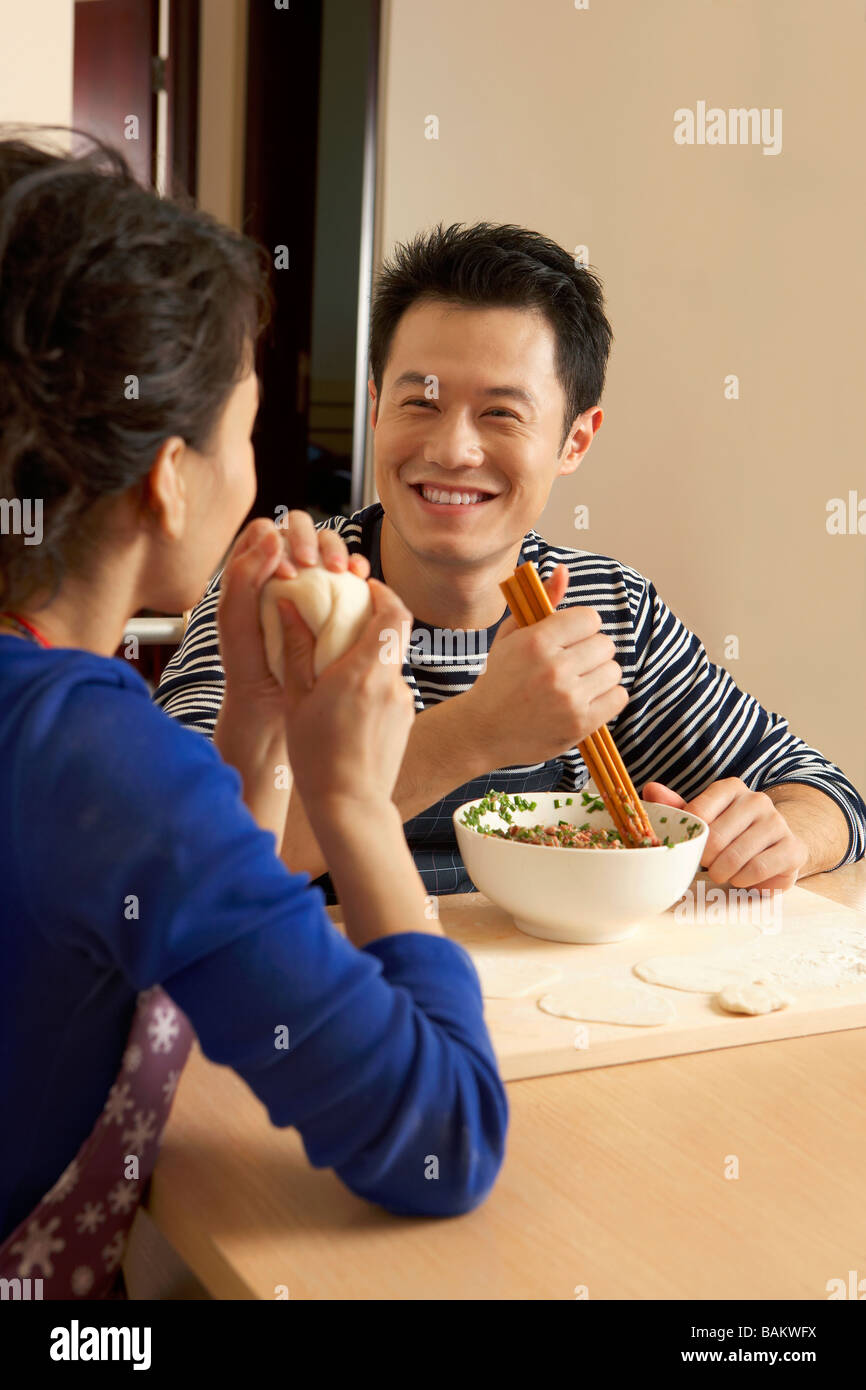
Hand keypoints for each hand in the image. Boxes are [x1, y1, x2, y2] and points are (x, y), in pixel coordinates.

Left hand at [217, 514, 369, 717]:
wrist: (273, 701)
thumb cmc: (248, 662)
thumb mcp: (234, 618)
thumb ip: (243, 575)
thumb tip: (273, 534)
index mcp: (250, 569)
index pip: (265, 531)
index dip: (280, 541)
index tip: (292, 574)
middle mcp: (279, 570)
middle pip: (299, 528)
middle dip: (313, 538)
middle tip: (316, 565)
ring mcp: (308, 582)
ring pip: (326, 544)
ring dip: (337, 548)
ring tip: (343, 571)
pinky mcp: (333, 597)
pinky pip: (348, 570)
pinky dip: (356, 565)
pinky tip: (360, 576)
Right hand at [271, 577, 415, 807]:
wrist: (350, 806)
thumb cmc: (316, 755)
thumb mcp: (297, 699)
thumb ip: (296, 649)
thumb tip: (289, 605)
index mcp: (365, 671)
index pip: (393, 612)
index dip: (382, 591)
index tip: (363, 584)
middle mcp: (392, 682)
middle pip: (392, 635)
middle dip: (371, 623)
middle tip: (343, 621)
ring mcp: (404, 703)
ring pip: (388, 665)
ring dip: (367, 660)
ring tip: (335, 675)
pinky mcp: (406, 721)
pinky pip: (389, 691)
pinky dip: (372, 687)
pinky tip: (347, 707)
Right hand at [464, 565, 628, 766]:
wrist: (483, 731)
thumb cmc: (499, 679)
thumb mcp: (512, 636)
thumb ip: (542, 602)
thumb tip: (564, 570)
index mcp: (536, 641)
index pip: (589, 618)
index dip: (582, 627)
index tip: (571, 639)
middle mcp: (554, 668)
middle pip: (605, 644)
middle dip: (592, 651)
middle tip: (574, 663)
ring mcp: (568, 698)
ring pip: (614, 670)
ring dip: (600, 675)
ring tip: (579, 683)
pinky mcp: (580, 724)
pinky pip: (619, 697)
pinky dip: (608, 697)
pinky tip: (587, 699)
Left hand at [643, 777, 808, 891]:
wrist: (774, 846)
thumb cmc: (730, 832)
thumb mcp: (702, 818)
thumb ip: (676, 806)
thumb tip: (651, 789)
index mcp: (731, 788)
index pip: (698, 813)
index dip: (692, 838)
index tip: (695, 845)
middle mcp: (757, 800)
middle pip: (716, 838)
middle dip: (707, 860)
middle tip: (709, 864)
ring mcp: (778, 823)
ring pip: (737, 856)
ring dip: (724, 872)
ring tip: (724, 871)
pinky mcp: (792, 847)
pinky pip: (758, 869)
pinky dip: (744, 879)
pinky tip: (742, 877)